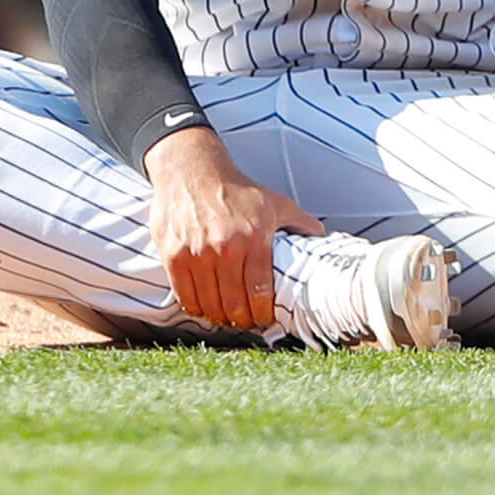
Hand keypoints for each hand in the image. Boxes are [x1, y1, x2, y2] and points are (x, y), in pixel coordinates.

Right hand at [143, 128, 322, 332]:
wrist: (193, 171)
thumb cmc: (234, 189)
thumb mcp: (275, 201)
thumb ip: (300, 221)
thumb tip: (320, 236)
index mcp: (253, 238)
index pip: (259, 291)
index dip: (263, 313)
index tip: (264, 319)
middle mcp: (225, 248)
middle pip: (234, 303)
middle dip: (243, 320)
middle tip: (246, 323)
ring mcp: (197, 254)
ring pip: (210, 304)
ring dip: (220, 317)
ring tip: (227, 318)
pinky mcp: (174, 256)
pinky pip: (185, 295)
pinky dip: (196, 307)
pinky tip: (204, 307)